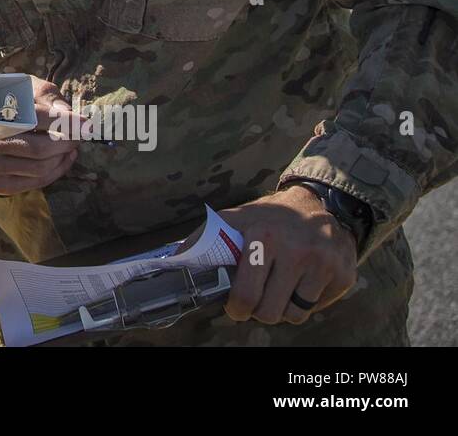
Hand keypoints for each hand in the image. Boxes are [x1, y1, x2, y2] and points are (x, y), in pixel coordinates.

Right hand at [0, 80, 83, 194]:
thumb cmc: (12, 103)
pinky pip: (37, 182)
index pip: (34, 119)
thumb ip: (49, 98)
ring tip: (71, 145)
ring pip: (40, 168)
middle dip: (67, 142)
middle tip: (80, 135)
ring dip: (63, 158)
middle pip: (39, 149)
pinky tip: (63, 158)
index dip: (64, 122)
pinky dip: (57, 171)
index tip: (86, 123)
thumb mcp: (27, 90)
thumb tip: (70, 115)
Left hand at [219, 185, 357, 324]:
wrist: (319, 202)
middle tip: (257, 301)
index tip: (236, 308)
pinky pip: (315, 309)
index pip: (245, 294)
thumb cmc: (269, 217)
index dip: (236, 309)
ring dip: (282, 308)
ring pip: (293, 315)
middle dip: (258, 312)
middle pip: (268, 312)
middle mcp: (294, 249)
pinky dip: (305, 303)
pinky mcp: (343, 274)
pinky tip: (301, 282)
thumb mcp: (236, 219)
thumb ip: (205, 238)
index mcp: (261, 236)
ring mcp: (322, 263)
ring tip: (278, 289)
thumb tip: (176, 261)